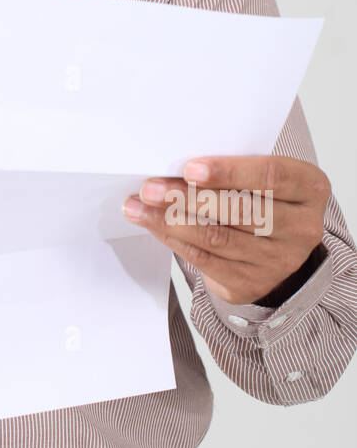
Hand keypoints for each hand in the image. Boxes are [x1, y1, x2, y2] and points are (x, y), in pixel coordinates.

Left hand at [122, 155, 330, 304]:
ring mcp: (277, 260)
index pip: (272, 176)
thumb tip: (176, 165)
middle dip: (188, 197)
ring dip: (170, 220)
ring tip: (138, 206)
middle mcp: (300, 227)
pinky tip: (152, 224)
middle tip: (151, 187)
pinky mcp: (249, 282)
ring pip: (217, 237)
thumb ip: (235, 170)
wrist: (278, 252)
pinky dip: (173, 239)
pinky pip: (204, 259)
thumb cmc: (265, 201)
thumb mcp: (265, 179)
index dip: (229, 172)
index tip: (190, 168)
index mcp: (309, 189)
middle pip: (240, 210)